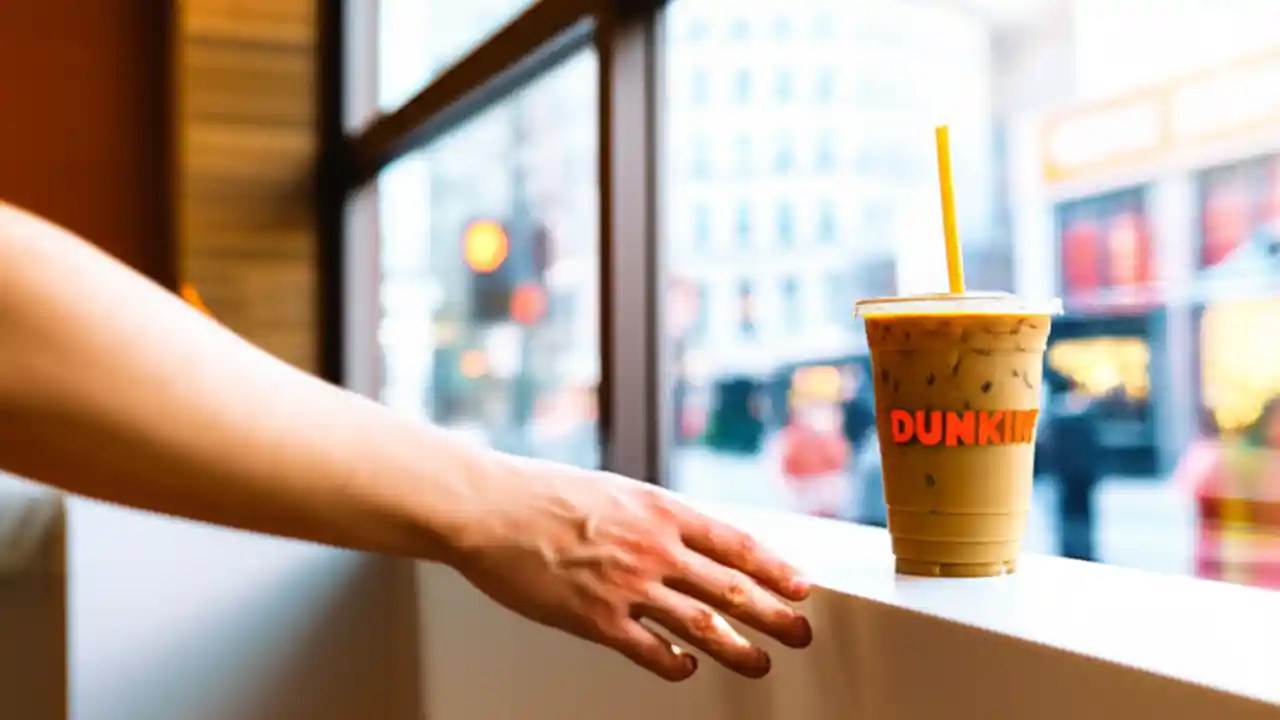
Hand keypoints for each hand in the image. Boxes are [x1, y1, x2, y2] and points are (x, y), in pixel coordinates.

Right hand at [448, 455, 812, 681]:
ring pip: (702, 626)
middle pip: (731, 589)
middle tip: (801, 633)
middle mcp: (654, 549)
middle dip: (775, 615)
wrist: (491, 509)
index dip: (774, 569)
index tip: (801, 586)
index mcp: (661, 511)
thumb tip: (691, 540)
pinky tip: (686, 669)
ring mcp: (628, 586)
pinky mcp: (597, 620)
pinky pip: (649, 651)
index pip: (736, 544)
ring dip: (739, 649)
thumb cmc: (546, 495)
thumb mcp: (616, 492)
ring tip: (760, 664)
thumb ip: (655, 518)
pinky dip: (675, 665)